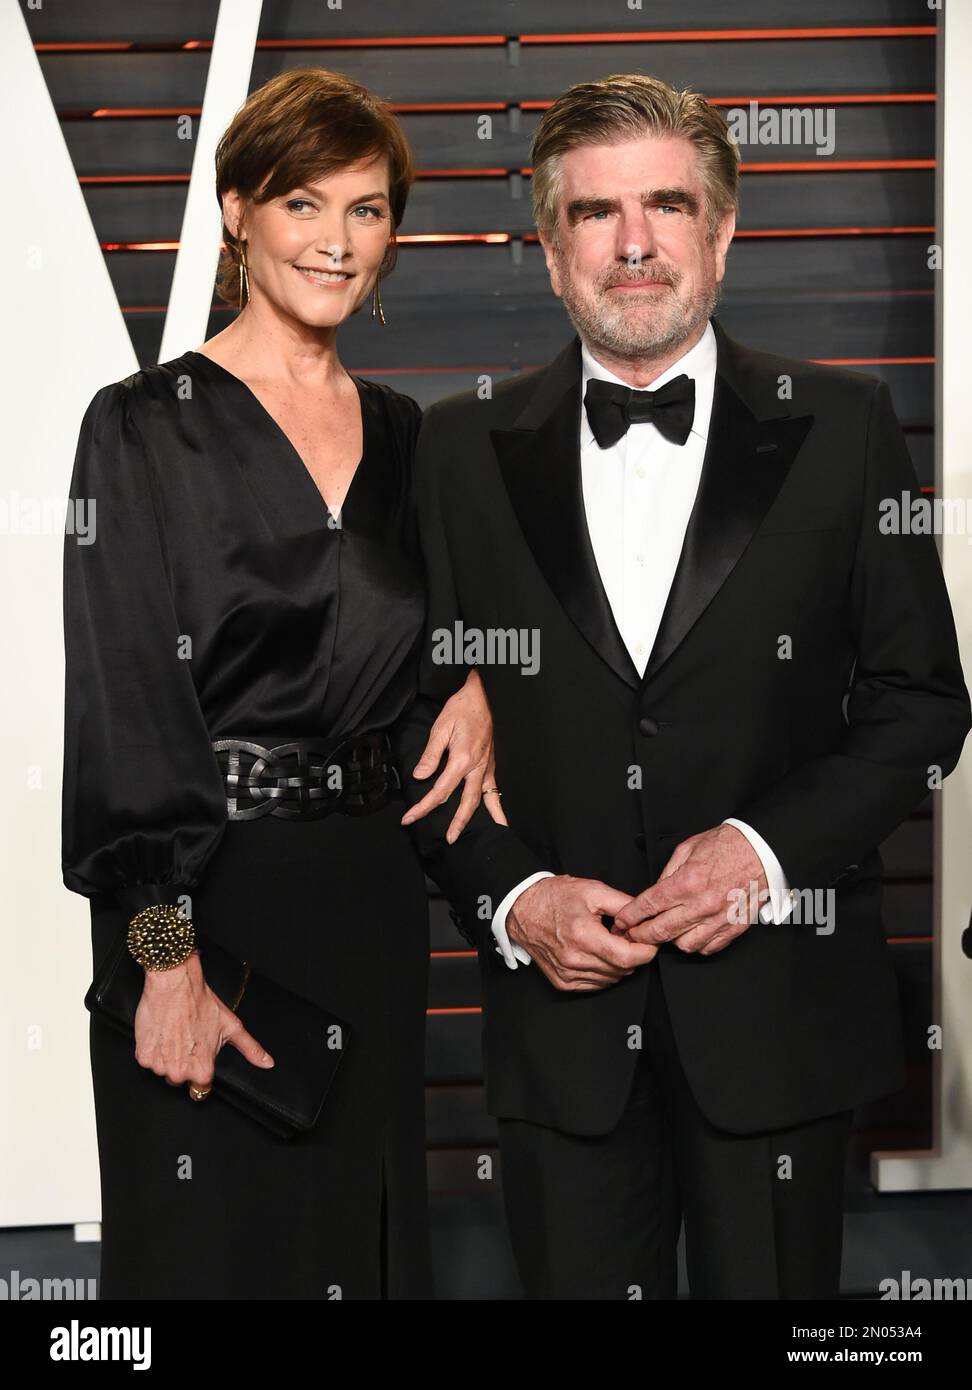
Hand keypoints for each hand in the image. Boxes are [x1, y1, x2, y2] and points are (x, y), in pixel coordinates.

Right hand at [136, 949, 273, 1087]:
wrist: (175, 984)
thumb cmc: (201, 1003)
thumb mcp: (232, 1027)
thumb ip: (250, 1049)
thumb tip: (267, 1063)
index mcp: (202, 1070)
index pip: (201, 1087)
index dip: (201, 1069)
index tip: (200, 1053)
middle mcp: (179, 1072)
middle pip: (180, 1079)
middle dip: (184, 1063)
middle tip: (188, 1040)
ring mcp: (159, 1065)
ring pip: (164, 1070)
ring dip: (168, 1056)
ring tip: (176, 1034)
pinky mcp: (143, 1056)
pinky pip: (148, 1060)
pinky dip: (154, 1049)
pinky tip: (163, 1033)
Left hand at [401, 668, 506, 842]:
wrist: (483, 696)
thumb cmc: (462, 708)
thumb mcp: (440, 727)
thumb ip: (431, 755)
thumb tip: (420, 777)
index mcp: (462, 760)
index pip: (440, 791)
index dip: (423, 807)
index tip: (410, 818)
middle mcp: (477, 767)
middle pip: (466, 803)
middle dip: (457, 823)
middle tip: (449, 839)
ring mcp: (487, 767)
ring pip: (486, 799)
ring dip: (482, 819)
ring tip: (488, 836)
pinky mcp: (491, 764)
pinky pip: (495, 789)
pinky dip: (497, 805)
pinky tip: (499, 817)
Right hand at [507, 875, 657, 991]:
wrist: (522, 909)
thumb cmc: (555, 897)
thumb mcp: (593, 890)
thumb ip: (624, 904)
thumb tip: (646, 917)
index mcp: (584, 936)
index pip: (628, 957)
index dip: (645, 950)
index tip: (648, 941)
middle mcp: (574, 959)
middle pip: (622, 970)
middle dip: (632, 954)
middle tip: (625, 936)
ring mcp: (567, 974)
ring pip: (611, 979)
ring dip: (618, 964)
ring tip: (609, 943)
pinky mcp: (562, 982)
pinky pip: (595, 984)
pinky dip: (603, 972)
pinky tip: (597, 954)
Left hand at [611, 824, 766, 955]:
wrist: (760, 849)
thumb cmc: (726, 845)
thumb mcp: (687, 849)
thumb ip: (668, 874)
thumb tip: (655, 892)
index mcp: (687, 882)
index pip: (649, 906)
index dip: (630, 917)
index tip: (623, 921)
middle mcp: (702, 904)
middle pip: (661, 931)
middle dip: (641, 935)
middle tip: (634, 934)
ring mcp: (719, 919)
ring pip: (684, 945)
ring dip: (671, 941)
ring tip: (666, 932)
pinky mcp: (734, 928)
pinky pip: (709, 948)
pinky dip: (697, 944)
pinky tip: (690, 934)